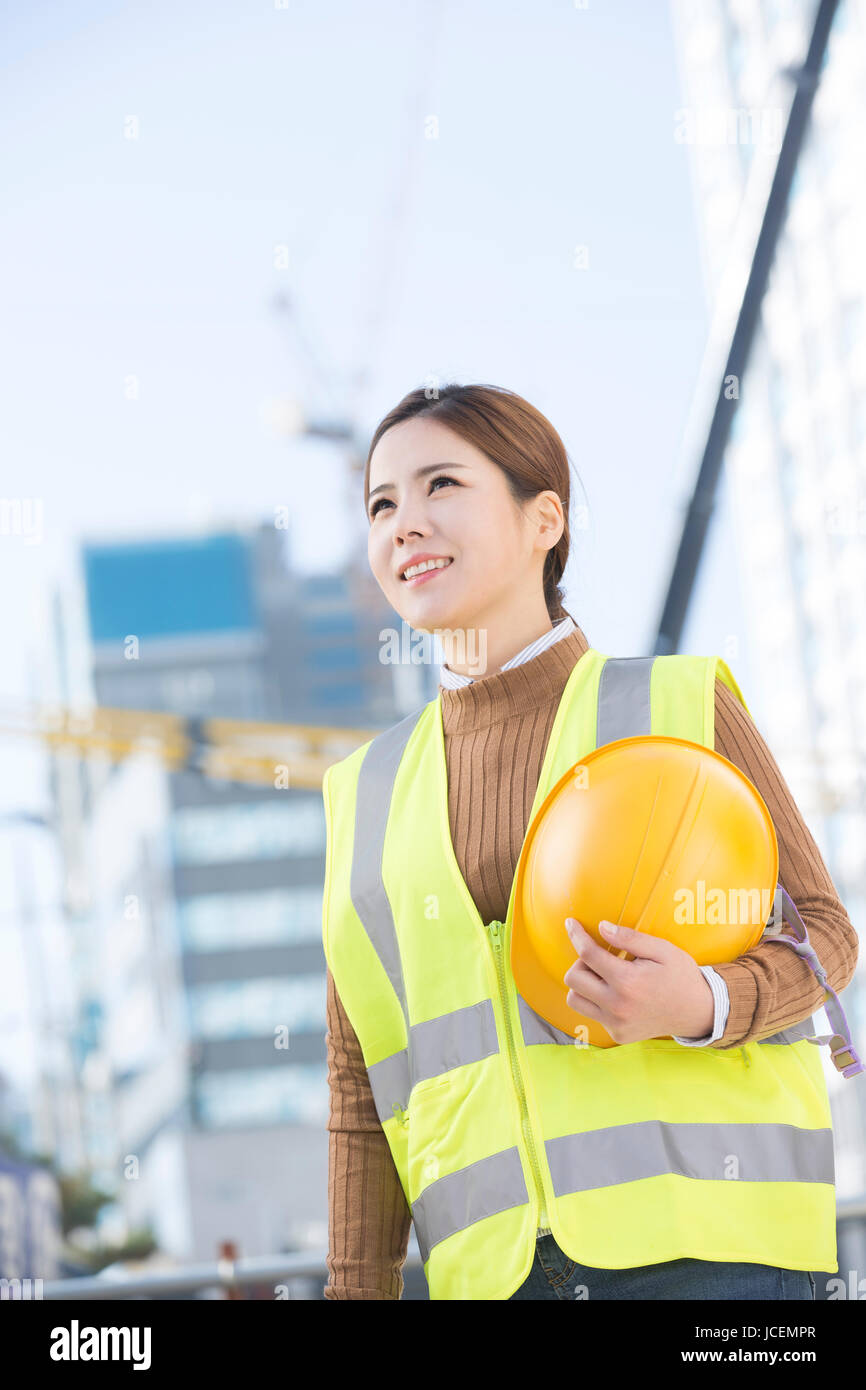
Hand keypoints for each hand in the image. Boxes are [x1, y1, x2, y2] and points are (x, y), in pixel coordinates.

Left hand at [563, 918, 714, 1043]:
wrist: (698, 1012)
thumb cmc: (680, 975)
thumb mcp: (662, 949)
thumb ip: (630, 938)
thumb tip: (601, 927)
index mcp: (629, 982)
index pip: (588, 955)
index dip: (576, 935)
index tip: (571, 923)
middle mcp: (618, 1006)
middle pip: (573, 978)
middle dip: (581, 962)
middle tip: (600, 957)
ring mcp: (616, 1023)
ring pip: (575, 999)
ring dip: (583, 983)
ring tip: (604, 976)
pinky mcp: (617, 1034)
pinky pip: (591, 1013)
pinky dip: (596, 1000)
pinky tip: (616, 993)